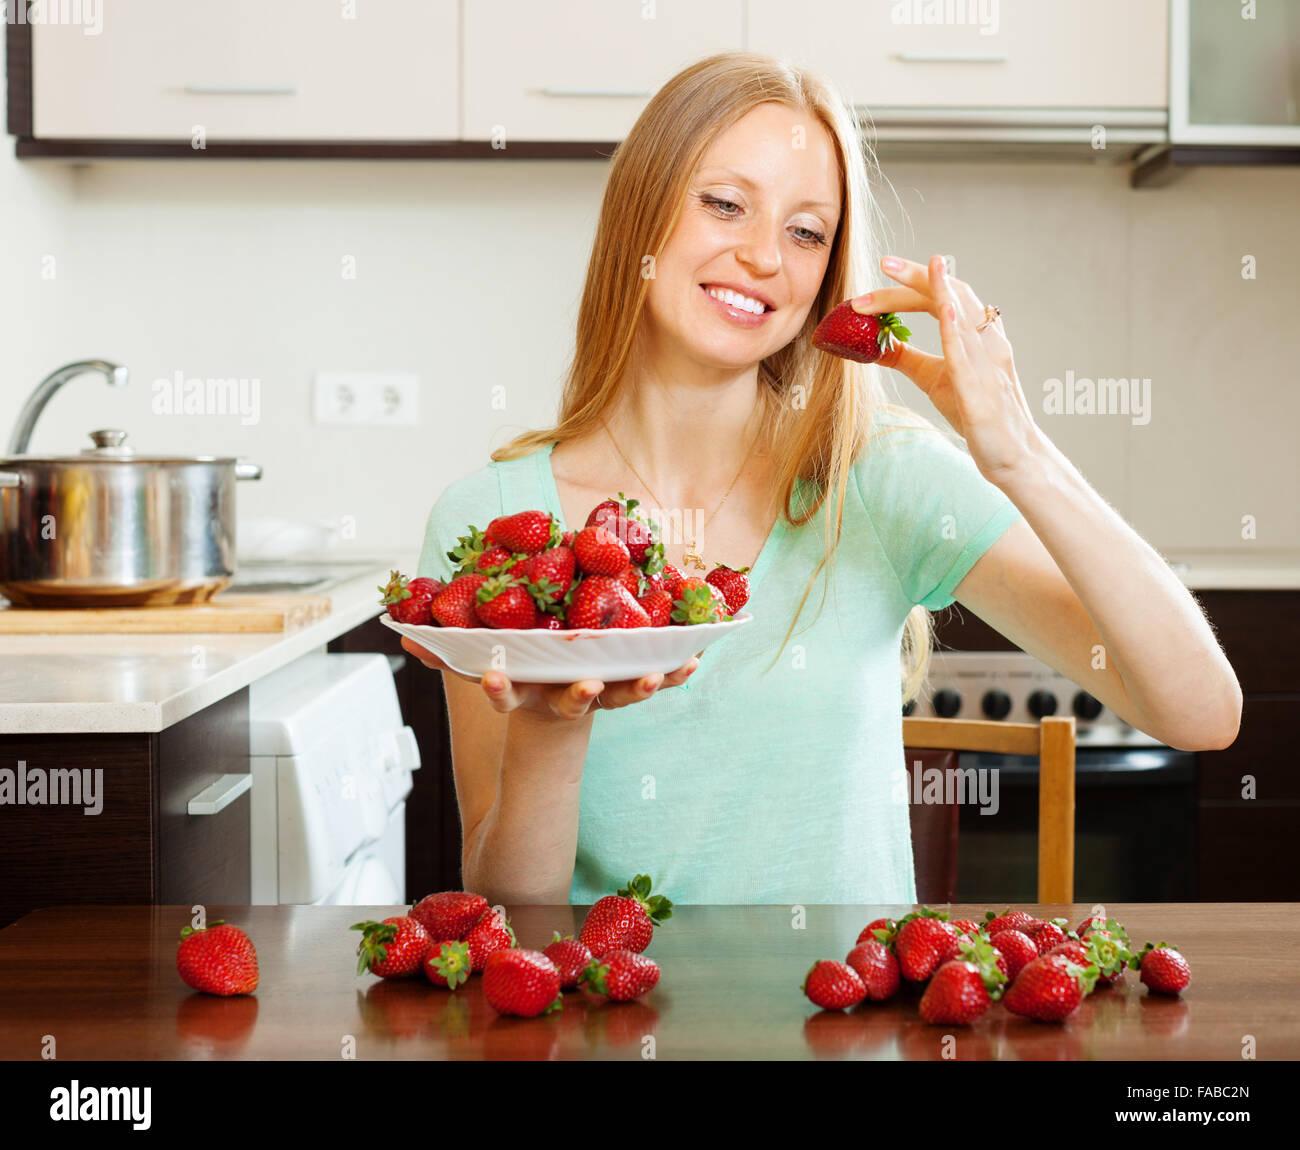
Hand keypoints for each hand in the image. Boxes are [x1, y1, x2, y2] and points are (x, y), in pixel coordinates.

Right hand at [400, 636, 700, 719]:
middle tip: (588, 687)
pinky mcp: (629, 685)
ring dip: (639, 686)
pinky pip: (653, 680)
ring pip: (621, 694)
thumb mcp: (483, 669)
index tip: (493, 681)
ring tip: (655, 675)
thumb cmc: (522, 680)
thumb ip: (448, 657)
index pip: (509, 694)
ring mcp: (601, 694)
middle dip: (581, 694)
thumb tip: (405, 638)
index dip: (501, 689)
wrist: (555, 714)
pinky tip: (695, 658)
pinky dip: (673, 672)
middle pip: (574, 700)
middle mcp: (565, 697)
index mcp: (529, 694)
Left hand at [851, 254, 1042, 484]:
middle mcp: (988, 342)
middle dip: (918, 276)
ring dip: (937, 291)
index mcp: (978, 336)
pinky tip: (946, 309)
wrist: (1012, 456)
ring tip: (916, 268)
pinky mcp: (982, 393)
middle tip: (884, 262)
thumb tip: (873, 343)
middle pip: (954, 295)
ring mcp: (988, 365)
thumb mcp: (933, 379)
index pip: (945, 297)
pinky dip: (956, 330)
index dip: (915, 280)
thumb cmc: (976, 413)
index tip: (884, 267)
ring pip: (966, 316)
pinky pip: (969, 356)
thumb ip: (907, 358)